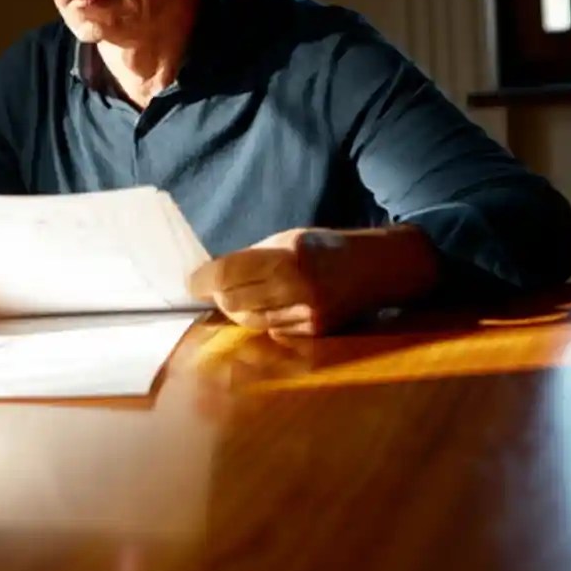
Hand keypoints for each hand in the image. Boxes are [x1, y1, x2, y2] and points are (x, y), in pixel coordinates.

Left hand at [188, 226, 438, 336]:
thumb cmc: (327, 247)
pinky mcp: (315, 332)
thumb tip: (214, 274)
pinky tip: (268, 306)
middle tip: (214, 290)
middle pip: (235, 302)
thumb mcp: (289, 238)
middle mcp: (298, 287)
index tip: (193, 282)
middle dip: (219, 297)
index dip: (204, 280)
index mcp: (288, 256)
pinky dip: (262, 320)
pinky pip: (272, 330)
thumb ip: (253, 257)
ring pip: (251, 321)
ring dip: (237, 311)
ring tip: (236, 298)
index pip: (229, 274)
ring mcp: (308, 314)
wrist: (377, 268)